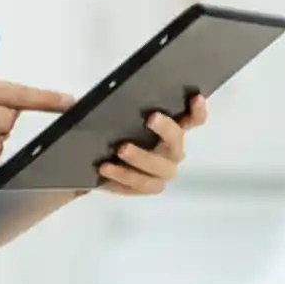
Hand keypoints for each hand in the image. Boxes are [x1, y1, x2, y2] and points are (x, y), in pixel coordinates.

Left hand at [94, 94, 209, 196]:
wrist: (93, 161)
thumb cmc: (110, 131)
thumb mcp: (110, 114)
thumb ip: (110, 104)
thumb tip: (86, 96)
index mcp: (171, 129)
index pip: (193, 119)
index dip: (198, 110)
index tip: (195, 97)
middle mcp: (172, 151)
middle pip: (177, 142)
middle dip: (166, 129)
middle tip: (150, 118)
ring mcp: (161, 172)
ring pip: (159, 168)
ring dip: (141, 157)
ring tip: (120, 149)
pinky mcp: (146, 187)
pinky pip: (138, 185)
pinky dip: (122, 177)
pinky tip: (104, 168)